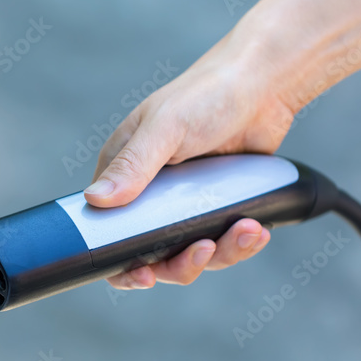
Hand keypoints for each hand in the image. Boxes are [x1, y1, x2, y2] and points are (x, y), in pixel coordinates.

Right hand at [85, 33, 296, 289]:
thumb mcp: (165, 127)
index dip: (122, 263)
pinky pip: (222, 242)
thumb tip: (96, 200)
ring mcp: (185, 204)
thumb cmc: (207, 93)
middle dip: (181, 262)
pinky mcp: (217, 208)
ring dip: (220, 252)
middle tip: (204, 250)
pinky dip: (240, 242)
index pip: (107, 233)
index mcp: (124, 174)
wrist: (264, 84)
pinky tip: (256, 230)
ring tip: (246, 231)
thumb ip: (133, 165)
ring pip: (192, 253)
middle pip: (153, 255)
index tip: (144, 276)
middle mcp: (150, 195)